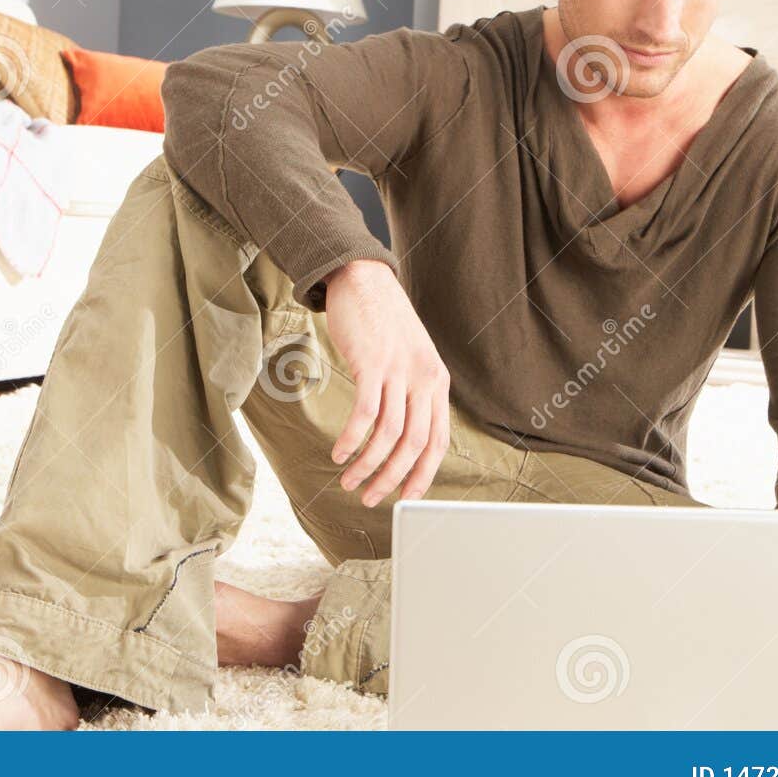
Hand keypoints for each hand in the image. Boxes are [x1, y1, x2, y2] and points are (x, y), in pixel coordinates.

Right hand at [322, 260, 451, 506]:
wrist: (362, 278)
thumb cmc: (383, 321)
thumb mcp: (411, 357)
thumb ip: (412, 392)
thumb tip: (403, 436)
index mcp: (437, 381)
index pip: (438, 441)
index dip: (423, 475)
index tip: (406, 497)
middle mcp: (423, 378)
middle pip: (414, 445)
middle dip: (392, 479)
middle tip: (371, 498)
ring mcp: (399, 371)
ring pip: (388, 435)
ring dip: (367, 466)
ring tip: (348, 481)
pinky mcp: (372, 364)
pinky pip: (364, 414)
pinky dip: (351, 440)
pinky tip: (339, 453)